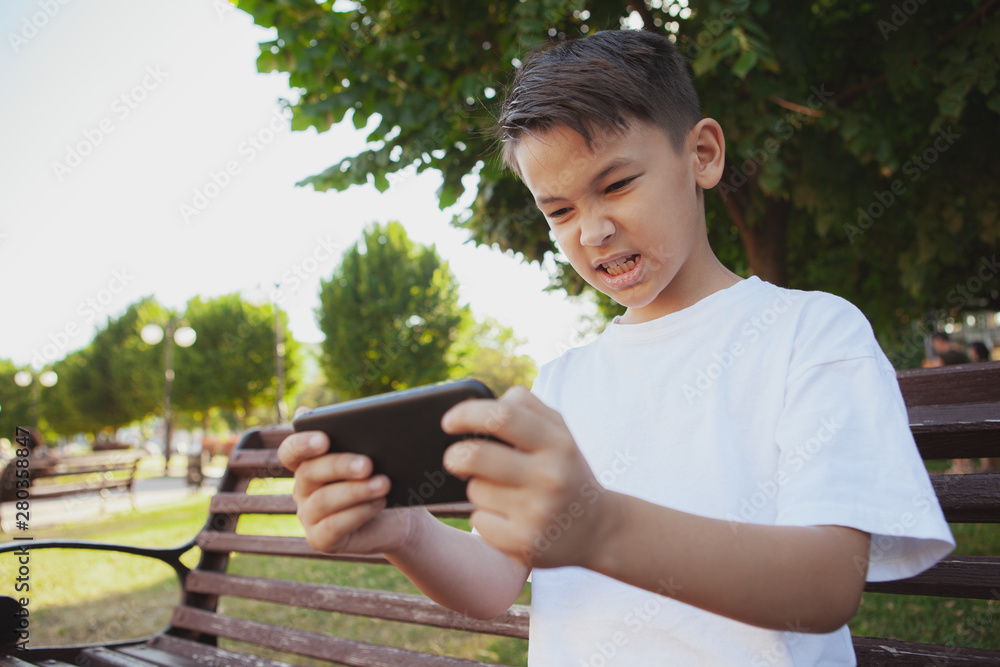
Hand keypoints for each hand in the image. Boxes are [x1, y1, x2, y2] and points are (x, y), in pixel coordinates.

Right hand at [278, 422, 418, 555]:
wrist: (397, 517)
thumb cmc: (381, 477)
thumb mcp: (374, 455)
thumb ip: (361, 438)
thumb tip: (364, 426)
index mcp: (307, 461)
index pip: (291, 450)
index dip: (302, 444)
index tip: (324, 439)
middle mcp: (302, 487)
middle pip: (309, 472)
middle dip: (339, 465)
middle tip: (368, 464)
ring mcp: (308, 515)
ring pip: (323, 500)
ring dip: (356, 491)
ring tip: (383, 484)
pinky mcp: (320, 539)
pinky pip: (333, 526)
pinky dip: (359, 512)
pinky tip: (379, 502)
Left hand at [441, 386, 609, 568]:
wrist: (599, 529)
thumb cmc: (566, 470)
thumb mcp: (559, 432)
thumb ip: (525, 407)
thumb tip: (477, 403)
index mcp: (558, 443)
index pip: (502, 416)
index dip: (467, 413)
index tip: (448, 421)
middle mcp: (550, 477)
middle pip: (476, 456)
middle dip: (455, 456)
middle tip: (454, 458)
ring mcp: (538, 513)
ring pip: (475, 490)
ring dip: (477, 489)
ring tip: (501, 493)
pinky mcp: (525, 544)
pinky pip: (479, 521)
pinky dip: (485, 517)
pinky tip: (507, 518)